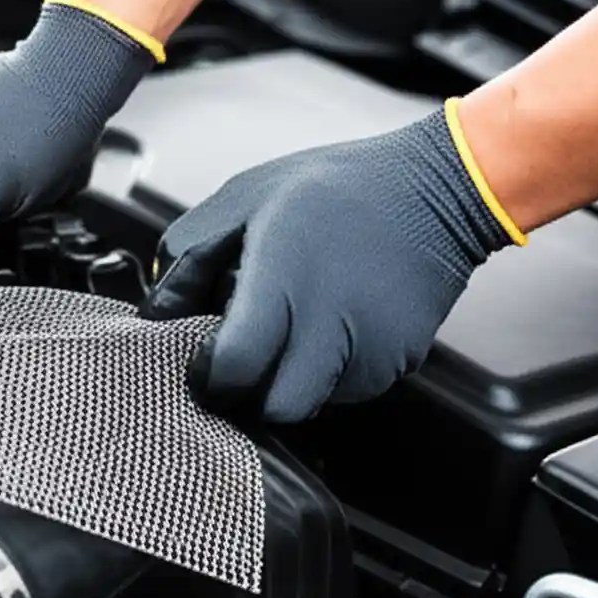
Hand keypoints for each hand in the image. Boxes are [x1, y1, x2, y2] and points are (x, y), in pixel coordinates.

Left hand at [141, 110, 513, 422]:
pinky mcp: (398, 364)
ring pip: (309, 405)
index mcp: (285, 281)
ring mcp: (371, 351)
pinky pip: (344, 391)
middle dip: (248, 394)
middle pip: (274, 409)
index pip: (236, 370)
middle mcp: (332, 326)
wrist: (438, 188)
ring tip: (290, 326)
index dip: (210, 377)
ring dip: (287, 380)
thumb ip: (188, 255)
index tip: (202, 360)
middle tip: (240, 357)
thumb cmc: (335, 188)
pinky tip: (327, 324)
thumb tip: (158, 311)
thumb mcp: (243, 200)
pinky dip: (324, 371)